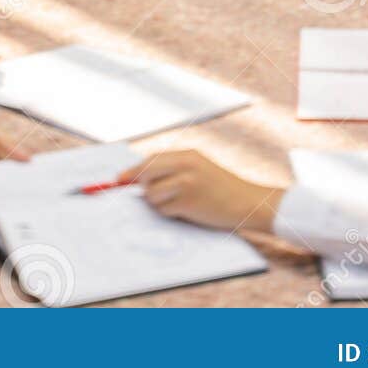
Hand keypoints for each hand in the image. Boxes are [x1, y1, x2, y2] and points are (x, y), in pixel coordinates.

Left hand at [118, 151, 281, 234]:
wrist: (247, 202)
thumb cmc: (222, 188)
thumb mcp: (200, 168)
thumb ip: (174, 169)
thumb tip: (140, 179)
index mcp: (188, 154)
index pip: (151, 159)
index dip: (134, 170)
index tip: (120, 179)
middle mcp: (186, 164)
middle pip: (146, 173)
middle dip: (142, 186)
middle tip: (147, 195)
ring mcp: (187, 182)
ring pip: (152, 194)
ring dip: (158, 203)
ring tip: (177, 204)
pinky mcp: (188, 201)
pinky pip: (163, 209)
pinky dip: (169, 213)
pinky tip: (185, 211)